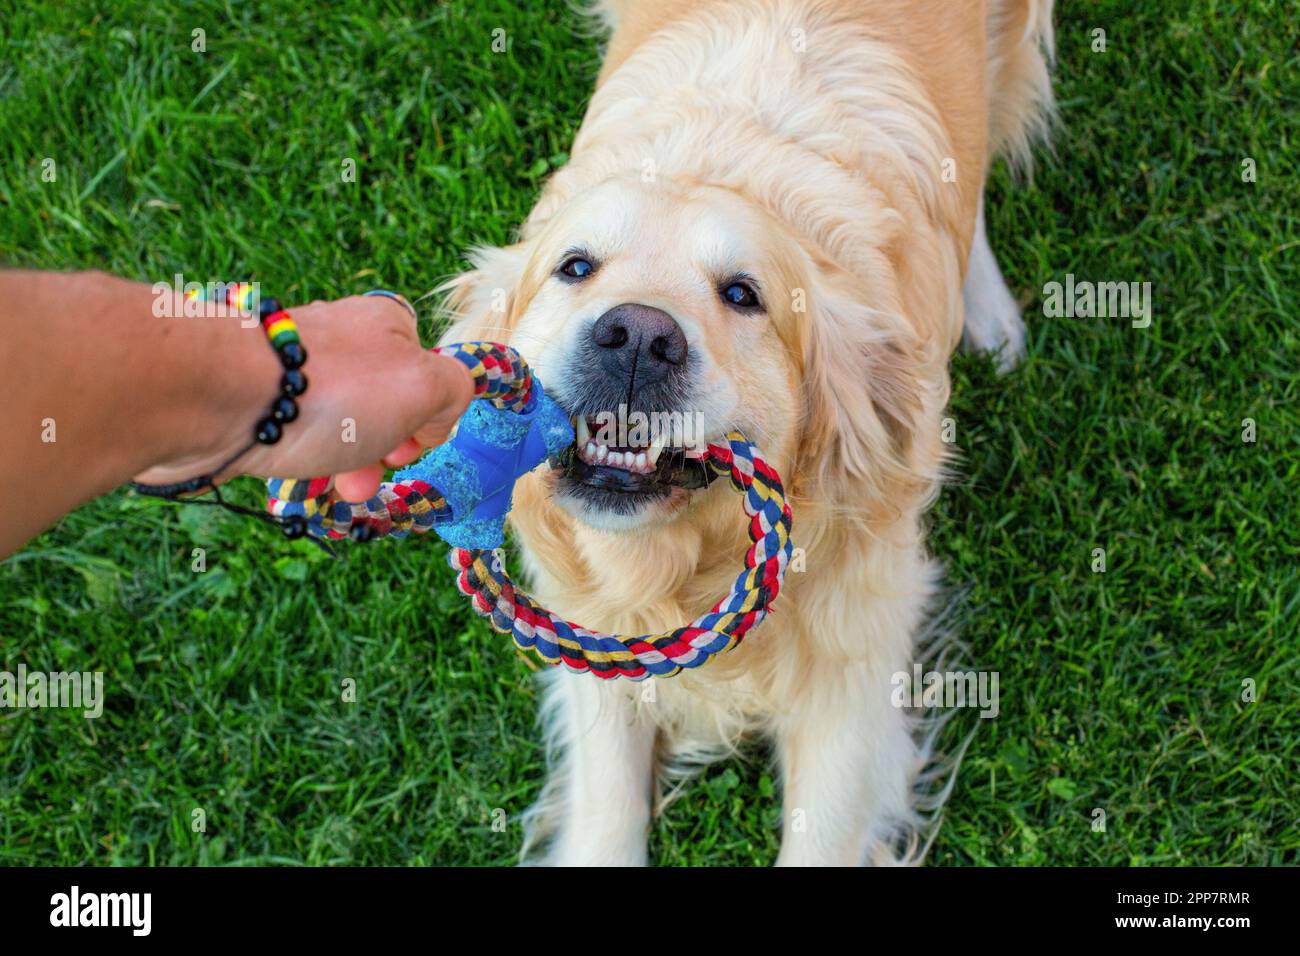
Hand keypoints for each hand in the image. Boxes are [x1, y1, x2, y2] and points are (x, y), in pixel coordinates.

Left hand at [132, 293, 474, 501]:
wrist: (216, 395)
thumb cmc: (330, 392)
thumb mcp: (424, 387)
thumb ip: (454, 391)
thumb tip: (438, 412)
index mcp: (385, 324)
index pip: (425, 366)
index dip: (429, 413)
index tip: (413, 445)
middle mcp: (340, 336)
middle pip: (380, 399)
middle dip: (383, 448)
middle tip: (371, 479)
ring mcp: (292, 364)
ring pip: (334, 420)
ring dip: (344, 461)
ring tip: (337, 492)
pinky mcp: (251, 392)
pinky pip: (289, 430)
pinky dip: (299, 456)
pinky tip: (295, 475)